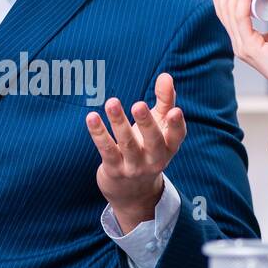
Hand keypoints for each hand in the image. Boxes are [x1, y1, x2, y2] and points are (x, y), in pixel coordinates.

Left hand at [85, 73, 186, 233]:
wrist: (132, 193)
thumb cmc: (147, 148)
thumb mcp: (159, 126)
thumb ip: (165, 100)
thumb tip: (165, 75)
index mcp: (168, 147)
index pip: (176, 136)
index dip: (176, 125)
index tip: (175, 111)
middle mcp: (154, 159)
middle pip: (153, 141)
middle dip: (146, 123)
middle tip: (138, 104)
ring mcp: (134, 166)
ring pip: (127, 144)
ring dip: (119, 122)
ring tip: (111, 102)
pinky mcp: (114, 170)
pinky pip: (106, 150)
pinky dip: (98, 133)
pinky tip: (91, 117)